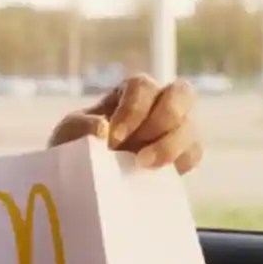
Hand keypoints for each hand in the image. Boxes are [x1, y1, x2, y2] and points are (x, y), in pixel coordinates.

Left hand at [47, 74, 202, 173]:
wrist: (86, 177)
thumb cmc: (79, 146)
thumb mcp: (68, 133)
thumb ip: (79, 126)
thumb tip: (103, 129)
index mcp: (131, 91)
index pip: (142, 86)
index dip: (133, 110)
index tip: (113, 138)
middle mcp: (159, 102)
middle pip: (182, 93)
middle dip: (162, 120)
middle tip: (138, 151)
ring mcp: (176, 126)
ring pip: (190, 126)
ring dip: (170, 147)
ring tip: (144, 167)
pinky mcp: (183, 154)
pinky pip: (194, 153)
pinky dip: (179, 163)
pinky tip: (156, 175)